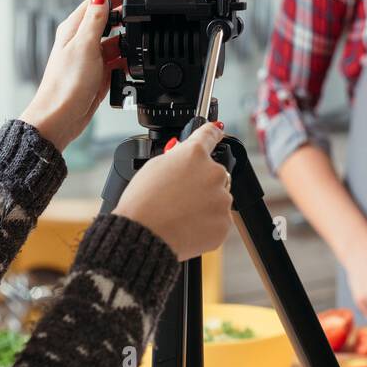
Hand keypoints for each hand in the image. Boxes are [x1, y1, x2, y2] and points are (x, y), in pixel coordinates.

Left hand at [18, 0, 145, 150]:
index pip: (99, 1)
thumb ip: (94, 20)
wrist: (60, 117)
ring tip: (143, 40)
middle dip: (128, 14)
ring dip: (129, 41)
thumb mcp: (84, 46)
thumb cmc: (64, 84)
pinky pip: (118, 61)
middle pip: (110, 19)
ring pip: (116, 41)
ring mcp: (90, 57)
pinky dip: (128, 61)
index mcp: (74, 28)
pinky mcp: (98, 73)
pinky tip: (134, 64)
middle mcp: (81, 40)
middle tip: (148, 10)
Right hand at [113, 122, 232, 259]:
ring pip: (218, 198)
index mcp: (195, 154)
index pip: (209, 135)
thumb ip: (175, 157)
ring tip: (180, 215)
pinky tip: (188, 226)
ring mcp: (221, 198)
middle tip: (180, 197)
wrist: (144, 236)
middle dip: (201, 183)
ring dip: (205, 204)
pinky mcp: (224, 222)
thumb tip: (182, 154)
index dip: (213, 132)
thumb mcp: (153, 167)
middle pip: (213, 173)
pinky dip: (207, 224)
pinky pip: (219, 220)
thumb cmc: (142, 203)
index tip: (217, 130)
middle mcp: (213, 172)